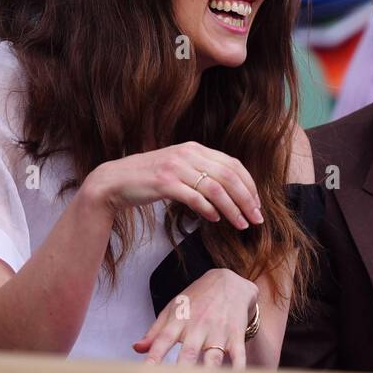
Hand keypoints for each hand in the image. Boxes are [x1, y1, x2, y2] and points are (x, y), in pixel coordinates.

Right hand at [83, 141, 264, 229]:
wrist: (115, 181)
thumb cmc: (150, 178)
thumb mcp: (180, 167)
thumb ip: (202, 171)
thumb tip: (231, 190)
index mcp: (195, 148)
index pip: (233, 165)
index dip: (249, 185)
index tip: (257, 204)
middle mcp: (188, 154)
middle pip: (229, 177)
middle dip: (247, 200)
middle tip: (256, 218)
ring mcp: (176, 167)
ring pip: (216, 189)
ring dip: (233, 209)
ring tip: (241, 224)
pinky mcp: (164, 183)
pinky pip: (195, 198)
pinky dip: (209, 210)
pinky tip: (216, 220)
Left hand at [133, 268, 257, 366]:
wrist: (229, 281)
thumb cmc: (196, 298)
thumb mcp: (173, 308)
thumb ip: (155, 331)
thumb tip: (136, 348)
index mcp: (179, 320)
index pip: (163, 340)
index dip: (154, 357)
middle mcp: (198, 326)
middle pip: (188, 352)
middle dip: (181, 371)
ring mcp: (218, 331)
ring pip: (213, 356)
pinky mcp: (236, 334)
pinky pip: (238, 354)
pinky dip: (238, 369)